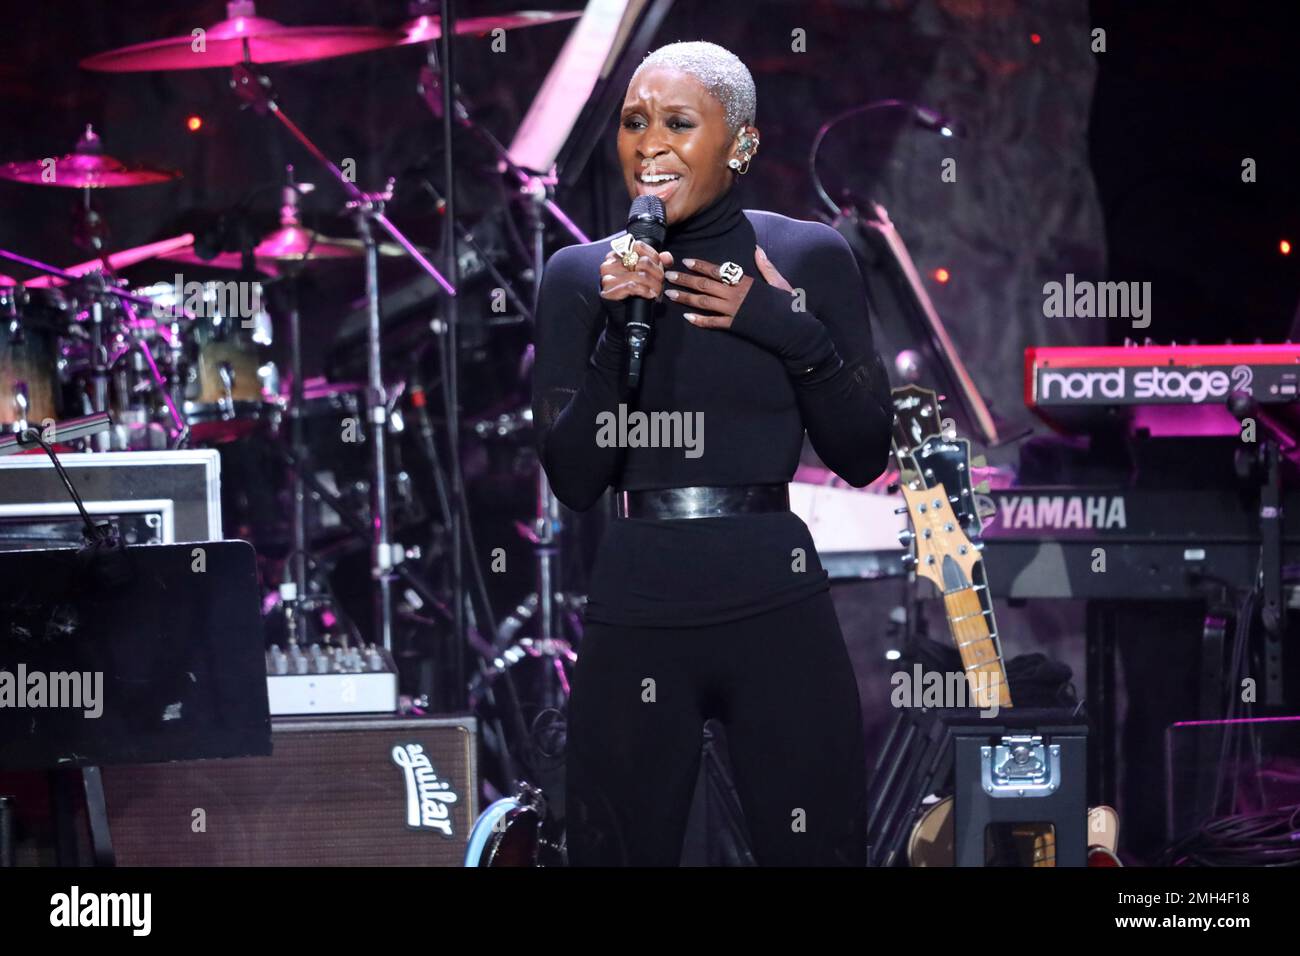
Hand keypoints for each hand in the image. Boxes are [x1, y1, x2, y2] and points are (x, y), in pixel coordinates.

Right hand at [599, 240, 673, 306]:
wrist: (621, 309)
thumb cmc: (635, 286)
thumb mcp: (648, 271)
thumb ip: (658, 261)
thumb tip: (666, 257)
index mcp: (618, 254)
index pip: (638, 246)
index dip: (653, 256)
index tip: (660, 266)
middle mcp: (610, 263)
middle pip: (642, 262)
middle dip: (657, 273)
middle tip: (661, 282)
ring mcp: (607, 277)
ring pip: (639, 275)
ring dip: (653, 285)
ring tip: (657, 291)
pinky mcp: (608, 291)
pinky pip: (632, 287)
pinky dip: (644, 291)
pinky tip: (650, 295)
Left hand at [664, 245, 792, 328]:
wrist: (794, 329)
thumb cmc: (789, 305)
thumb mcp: (779, 282)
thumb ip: (765, 266)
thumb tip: (757, 249)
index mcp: (746, 281)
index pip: (718, 270)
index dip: (701, 265)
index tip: (686, 261)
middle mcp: (737, 294)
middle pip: (705, 285)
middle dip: (685, 280)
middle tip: (668, 276)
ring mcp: (735, 311)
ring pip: (704, 302)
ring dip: (686, 297)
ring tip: (669, 294)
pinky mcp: (735, 326)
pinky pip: (713, 322)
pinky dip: (700, 320)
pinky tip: (687, 317)